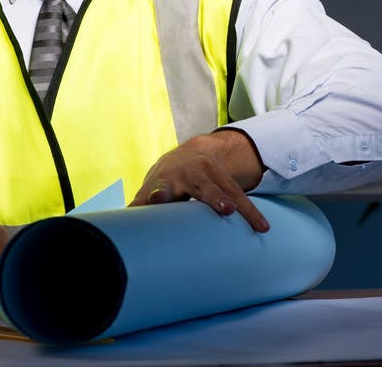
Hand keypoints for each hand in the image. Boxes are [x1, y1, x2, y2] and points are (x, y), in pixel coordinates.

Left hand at [129, 130, 269, 232]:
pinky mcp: (225, 178)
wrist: (194, 152)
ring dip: (236, 202)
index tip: (158, 199)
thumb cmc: (167, 180)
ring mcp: (209, 174)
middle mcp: (188, 174)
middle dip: (211, 196)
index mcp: (164, 182)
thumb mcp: (152, 190)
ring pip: (224, 188)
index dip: (158, 194)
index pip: (159, 188)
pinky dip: (252, 211)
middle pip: (200, 185)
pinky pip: (240, 194)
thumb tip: (119, 229)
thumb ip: (141, 209)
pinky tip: (262, 227)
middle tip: (224, 208)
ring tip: (247, 218)